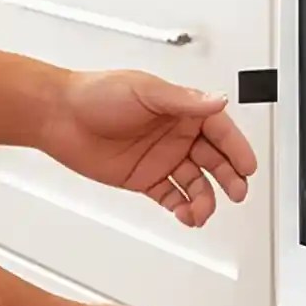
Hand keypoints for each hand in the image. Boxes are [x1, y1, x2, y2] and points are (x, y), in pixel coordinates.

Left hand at [40, 70, 257, 227]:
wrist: (58, 116)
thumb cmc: (97, 93)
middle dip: (229, 177)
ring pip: (195, 183)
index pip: (220, 130)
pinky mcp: (145, 178)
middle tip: (237, 192)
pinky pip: (171, 196)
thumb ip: (185, 100)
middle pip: (215, 160)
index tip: (248, 166)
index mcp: (183, 109)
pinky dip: (183, 207)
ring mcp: (162, 158)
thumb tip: (218, 101)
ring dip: (204, 198)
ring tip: (203, 211)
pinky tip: (186, 214)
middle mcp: (177, 134)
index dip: (237, 149)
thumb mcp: (146, 91)